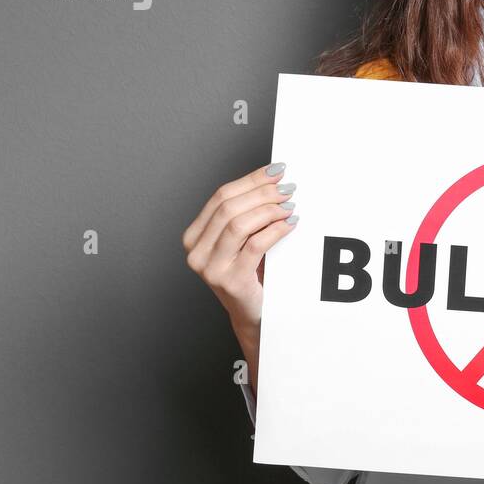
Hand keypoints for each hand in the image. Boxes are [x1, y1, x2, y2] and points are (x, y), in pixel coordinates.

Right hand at [182, 161, 298, 332]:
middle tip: (287, 188)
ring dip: (269, 210)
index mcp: (194, 235)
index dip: (251, 180)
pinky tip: (289, 224)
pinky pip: (255, 245)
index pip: (221, 196)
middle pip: (229, 207)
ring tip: (289, 206)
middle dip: (262, 192)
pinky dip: (275, 230)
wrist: (253, 313)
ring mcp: (209, 267)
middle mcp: (195, 251)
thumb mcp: (241, 239)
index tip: (276, 170)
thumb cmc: (250, 272)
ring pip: (238, 224)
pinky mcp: (230, 281)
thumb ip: (246, 213)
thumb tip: (273, 179)